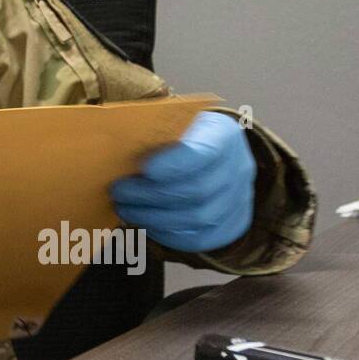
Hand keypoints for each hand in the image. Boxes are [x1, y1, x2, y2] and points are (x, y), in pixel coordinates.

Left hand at [110, 111, 254, 252]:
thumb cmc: (181, 133)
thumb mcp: (172, 121)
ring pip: (198, 218)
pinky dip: (167, 234)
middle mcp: (238, 167)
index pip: (203, 152)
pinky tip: (144, 224)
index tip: (143, 169)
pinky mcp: (233, 223)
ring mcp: (240, 198)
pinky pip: (200, 239)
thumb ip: (153, 132)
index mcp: (223, 135)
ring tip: (124, 208)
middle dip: (151, 195)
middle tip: (119, 192)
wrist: (210, 150)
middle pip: (197, 191)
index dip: (174, 164)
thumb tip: (118, 143)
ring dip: (153, 217)